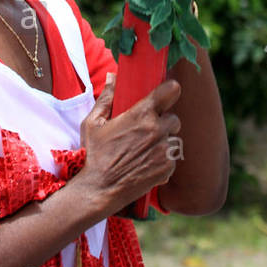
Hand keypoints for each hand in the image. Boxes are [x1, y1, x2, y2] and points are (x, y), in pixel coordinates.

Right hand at [76, 73, 181, 217]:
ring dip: (164, 143)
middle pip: (174, 118)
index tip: (165, 94)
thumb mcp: (93, 123)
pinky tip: (146, 164)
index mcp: (141, 114)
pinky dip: (163, 160)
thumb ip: (107, 98)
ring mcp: (164, 150)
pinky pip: (172, 158)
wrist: (99, 190)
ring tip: (144, 150)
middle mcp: (157, 130)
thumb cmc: (93, 155)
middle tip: (147, 131)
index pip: (171, 90)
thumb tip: (113, 77)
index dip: (169, 90)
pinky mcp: (167, 168)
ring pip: (174, 139)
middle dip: (163, 123)